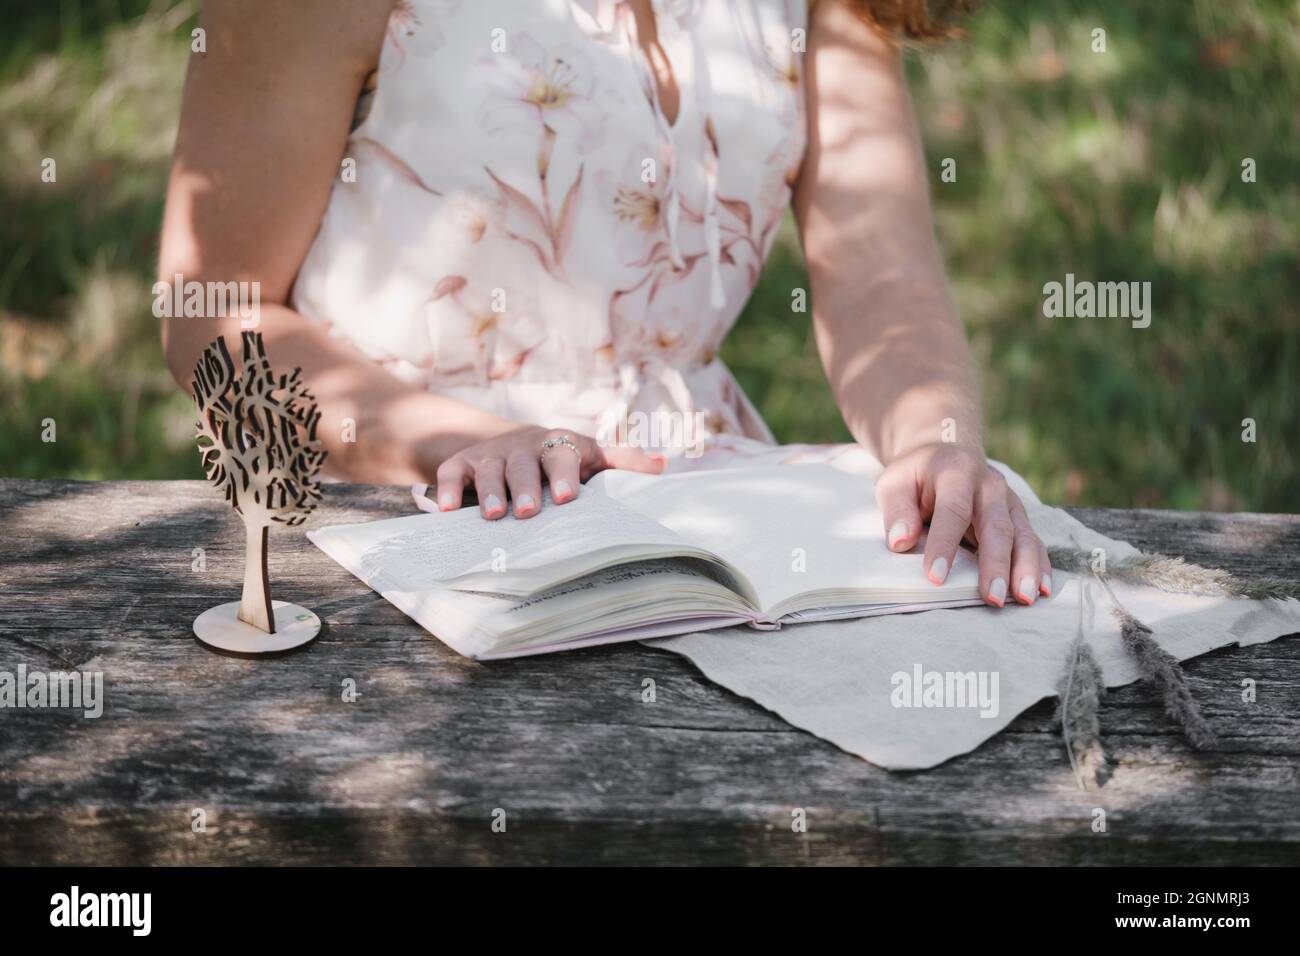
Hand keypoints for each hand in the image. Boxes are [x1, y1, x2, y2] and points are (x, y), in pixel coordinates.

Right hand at [433, 426, 665, 518]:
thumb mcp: (590, 456)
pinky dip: (445, 489)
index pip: (563, 455)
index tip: (568, 497)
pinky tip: (444, 510)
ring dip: (489, 491)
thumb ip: (622, 462)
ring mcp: (491, 454)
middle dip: (526, 486)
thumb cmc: (558, 459)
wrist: (505, 441)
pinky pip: (450, 473)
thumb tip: (663, 467)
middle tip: (530, 512)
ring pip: (488, 469)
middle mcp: (523, 447)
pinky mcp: (461, 463)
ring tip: (492, 515)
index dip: (565, 474)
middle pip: (523, 464)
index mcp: (559, 445)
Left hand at [875, 443, 1050, 606]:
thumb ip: (898, 510)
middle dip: (996, 564)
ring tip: (1023, 599)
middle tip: (992, 597)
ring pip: (1022, 535)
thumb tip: (901, 542)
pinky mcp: (1018, 516)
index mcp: (956, 472)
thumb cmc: (916, 475)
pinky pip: (1033, 542)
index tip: (935, 577)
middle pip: (997, 526)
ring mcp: (1008, 501)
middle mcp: (990, 485)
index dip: (945, 544)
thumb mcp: (895, 484)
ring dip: (1025, 569)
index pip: (953, 510)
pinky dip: (1039, 566)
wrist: (946, 453)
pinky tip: (1041, 589)